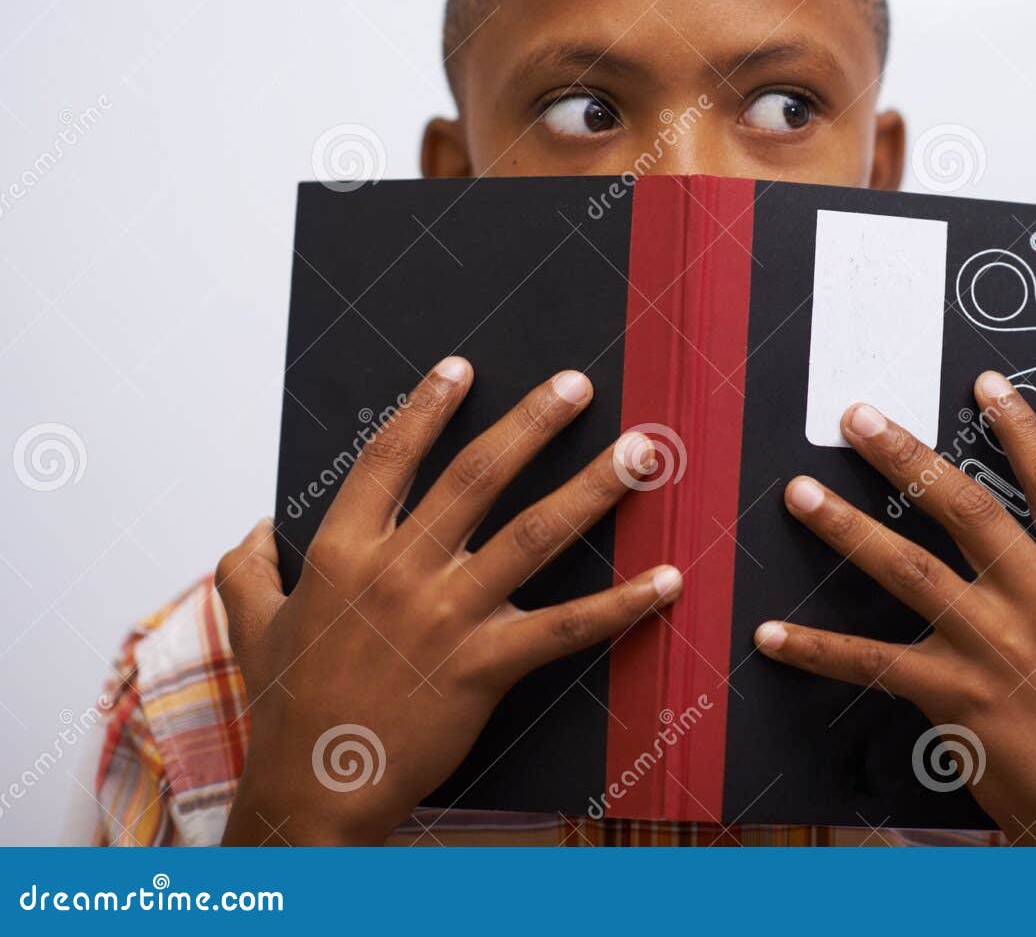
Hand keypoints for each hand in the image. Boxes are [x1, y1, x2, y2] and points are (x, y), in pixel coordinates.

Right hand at [216, 357, 680, 845]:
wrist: (313, 790)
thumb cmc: (287, 708)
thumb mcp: (251, 627)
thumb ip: (247, 569)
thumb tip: (256, 527)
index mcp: (343, 552)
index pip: (389, 459)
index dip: (426, 408)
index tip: (461, 368)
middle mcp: (400, 571)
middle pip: (476, 477)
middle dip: (532, 423)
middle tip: (577, 385)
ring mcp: (446, 617)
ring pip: (532, 535)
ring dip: (592, 488)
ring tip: (640, 452)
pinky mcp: (484, 666)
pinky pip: (565, 627)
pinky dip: (621, 603)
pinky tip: (666, 579)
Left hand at [752, 370, 1035, 844]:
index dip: (1019, 430)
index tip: (982, 386)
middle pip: (967, 510)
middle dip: (907, 455)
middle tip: (859, 417)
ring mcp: (995, 649)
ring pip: (910, 570)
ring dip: (849, 528)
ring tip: (801, 492)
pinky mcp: (954, 697)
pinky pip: (873, 663)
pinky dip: (819, 649)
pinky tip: (775, 633)